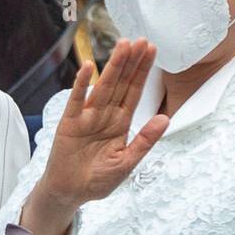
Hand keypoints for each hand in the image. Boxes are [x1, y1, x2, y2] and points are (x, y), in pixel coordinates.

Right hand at [20, 39, 169, 234]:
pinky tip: (88, 68)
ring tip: (123, 46)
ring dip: (113, 67)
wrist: (70, 193)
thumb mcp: (127, 162)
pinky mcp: (69, 123)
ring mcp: (87, 117)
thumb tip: (165, 119)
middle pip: (121, 83)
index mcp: (120, 123)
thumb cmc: (97, 180)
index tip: (152, 51)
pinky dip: (81, 85)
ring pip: (102, 87)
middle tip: (141, 40)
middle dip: (131, 62)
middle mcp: (105, 115)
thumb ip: (144, 140)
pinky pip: (76, 101)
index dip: (143, 72)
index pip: (135, 92)